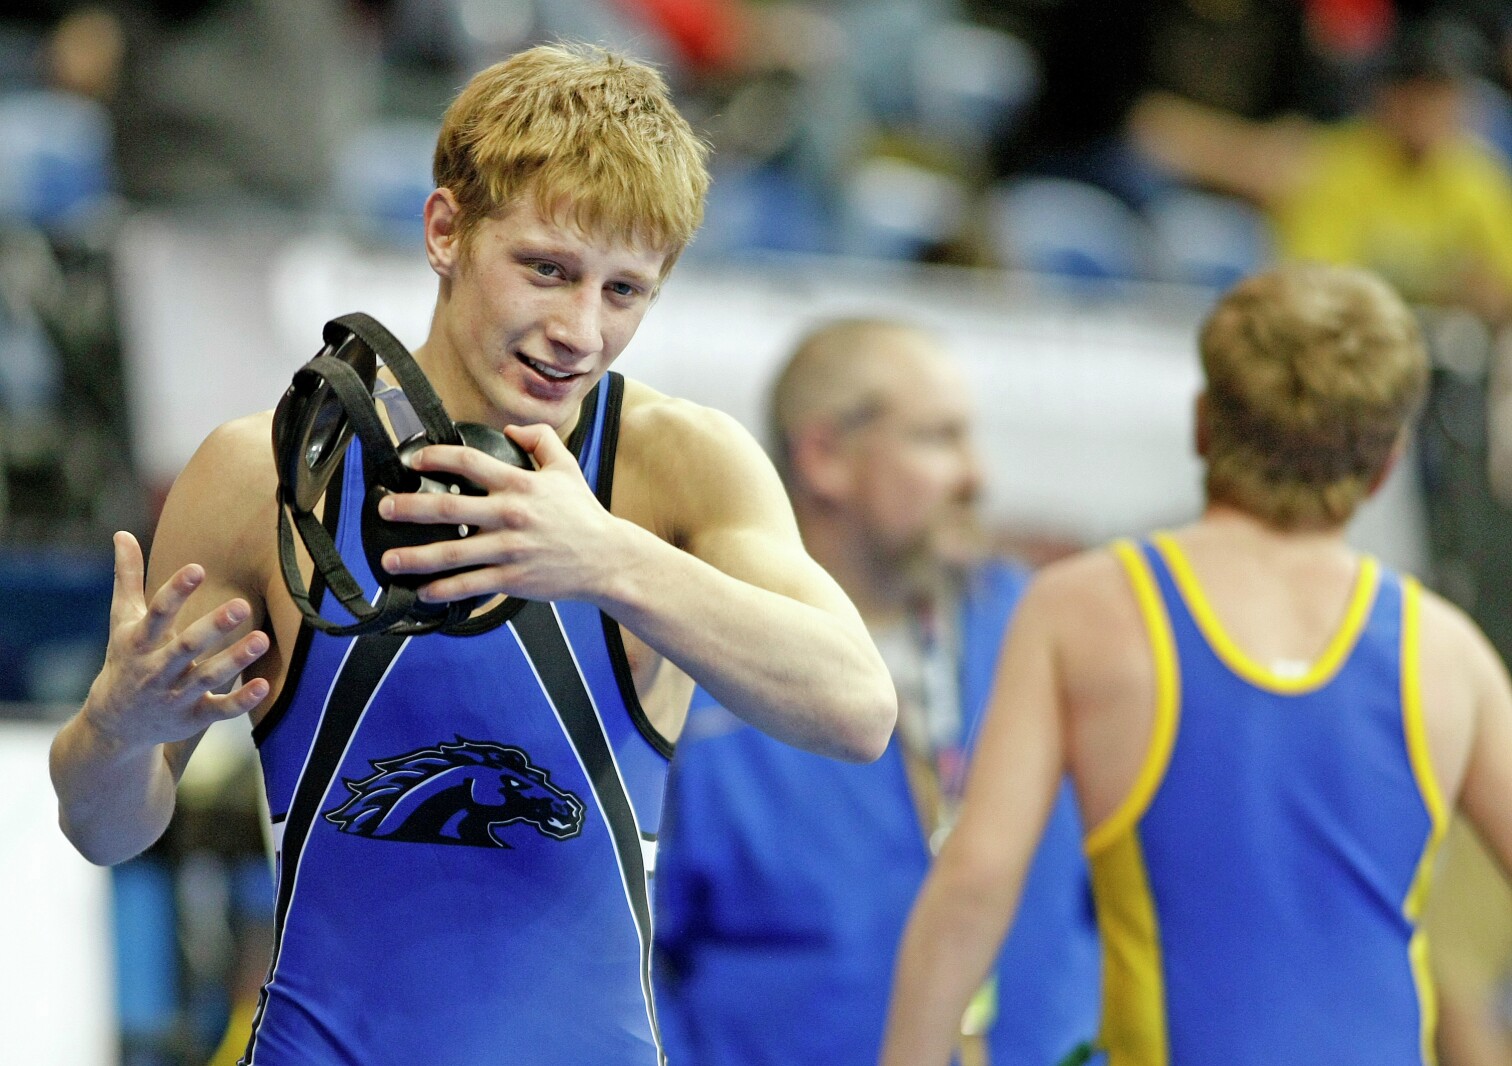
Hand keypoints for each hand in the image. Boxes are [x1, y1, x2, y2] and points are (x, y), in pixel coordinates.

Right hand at [82, 532, 269, 749]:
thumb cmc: (127, 658)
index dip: (176, 592)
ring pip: (207, 677)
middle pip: (185, 646)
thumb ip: (128, 578)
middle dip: (213, 627)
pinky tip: (264, 685)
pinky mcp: (193, 717)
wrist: (115, 723)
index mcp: (140, 641)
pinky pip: (220, 710)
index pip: (158, 613)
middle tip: (243, 604)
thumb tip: (122, 533)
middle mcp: (156, 669)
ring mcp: (175, 695)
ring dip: (234, 660)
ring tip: (262, 638)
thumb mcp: (122, 620)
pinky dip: (241, 701)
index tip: (198, 569)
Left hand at [377, 424, 627, 603]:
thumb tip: (512, 430)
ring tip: (388, 560)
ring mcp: (509, 549)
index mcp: (519, 484)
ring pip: (452, 553)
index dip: (435, 457)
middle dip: (408, 508)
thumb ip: (541, 440)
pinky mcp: (513, 579)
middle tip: (382, 509)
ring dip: (415, 557)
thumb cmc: (583, 514)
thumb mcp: (566, 468)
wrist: (607, 559)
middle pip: (448, 507)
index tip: (413, 460)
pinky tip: (423, 593)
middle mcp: (510, 514)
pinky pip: (470, 586)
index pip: (468, 462)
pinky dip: (444, 591)